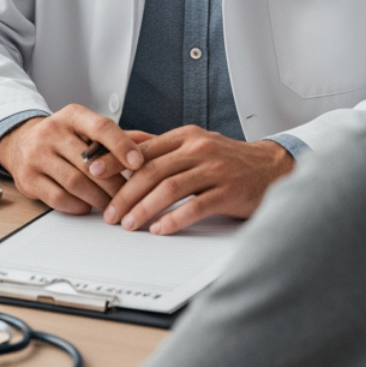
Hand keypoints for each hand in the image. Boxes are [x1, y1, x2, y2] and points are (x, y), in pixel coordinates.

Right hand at [0, 104, 145, 213]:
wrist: (21, 142)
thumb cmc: (64, 138)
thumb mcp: (87, 128)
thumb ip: (120, 137)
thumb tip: (156, 144)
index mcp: (71, 116)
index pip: (100, 128)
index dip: (122, 146)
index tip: (140, 163)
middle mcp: (51, 132)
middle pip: (90, 163)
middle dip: (115, 184)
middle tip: (132, 197)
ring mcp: (37, 156)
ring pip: (76, 183)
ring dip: (99, 198)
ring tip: (113, 205)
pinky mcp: (28, 179)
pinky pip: (59, 198)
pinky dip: (79, 205)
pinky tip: (88, 206)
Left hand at [102, 125, 294, 234]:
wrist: (273, 168)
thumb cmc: (228, 160)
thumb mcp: (193, 144)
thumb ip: (160, 146)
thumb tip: (121, 146)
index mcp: (184, 137)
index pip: (140, 148)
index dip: (114, 161)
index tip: (92, 173)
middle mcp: (198, 149)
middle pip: (151, 171)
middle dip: (125, 194)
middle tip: (110, 212)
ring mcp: (215, 170)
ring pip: (169, 188)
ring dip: (144, 208)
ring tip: (129, 224)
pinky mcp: (229, 191)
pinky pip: (196, 206)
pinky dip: (174, 219)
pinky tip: (160, 229)